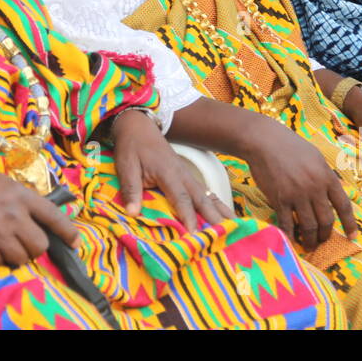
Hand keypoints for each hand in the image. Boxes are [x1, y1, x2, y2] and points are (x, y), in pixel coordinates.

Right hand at [0, 165, 77, 265]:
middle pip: (40, 245)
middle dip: (36, 247)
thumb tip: (44, 220)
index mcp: (21, 197)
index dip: (68, 232)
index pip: (53, 217)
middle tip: (26, 242)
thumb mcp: (6, 184)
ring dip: (18, 255)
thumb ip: (26, 201)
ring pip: (21, 258)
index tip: (75, 243)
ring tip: (6, 244)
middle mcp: (12, 216)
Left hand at [112, 109, 230, 231]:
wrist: (139, 126)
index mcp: (168, 172)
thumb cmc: (132, 147)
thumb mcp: (126, 166)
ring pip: (206, 195)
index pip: (181, 197)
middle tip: (224, 233)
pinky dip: (216, 204)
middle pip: (201, 197)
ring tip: (235, 226)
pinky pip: (204, 192)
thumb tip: (133, 213)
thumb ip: (131, 189)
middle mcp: (182, 174)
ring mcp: (187, 174)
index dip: (188, 216)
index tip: (194, 234)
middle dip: (213, 216)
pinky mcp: (187, 176)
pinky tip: (226, 215)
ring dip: (220, 210)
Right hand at [241, 118, 357, 248]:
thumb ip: (325, 176)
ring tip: (309, 245)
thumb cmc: (291, 146)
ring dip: (310, 240)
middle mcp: (315, 188)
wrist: (265, 141)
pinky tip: (291, 241)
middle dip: (326, 235)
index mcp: (327, 177)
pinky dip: (290, 235)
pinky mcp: (280, 199)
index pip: (344, 206)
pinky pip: (287, 224)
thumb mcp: (316, 158)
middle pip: (326, 220)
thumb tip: (333, 193)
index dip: (350, 224)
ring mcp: (297, 195)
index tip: (352, 237)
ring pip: (309, 226)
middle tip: (322, 241)